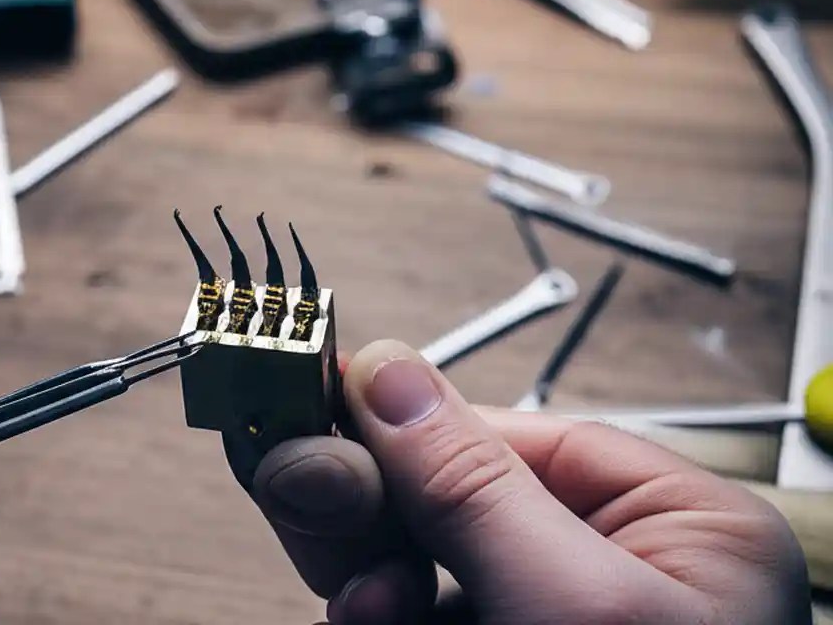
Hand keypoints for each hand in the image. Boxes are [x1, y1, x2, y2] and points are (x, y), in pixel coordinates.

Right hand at [252, 341, 810, 623]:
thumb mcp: (569, 607)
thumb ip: (472, 489)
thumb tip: (388, 377)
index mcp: (678, 528)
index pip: (514, 436)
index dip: (411, 422)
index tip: (318, 403)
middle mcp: (612, 575)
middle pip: (449, 495)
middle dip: (373, 503)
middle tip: (298, 484)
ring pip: (412, 562)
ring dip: (366, 576)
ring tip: (374, 608)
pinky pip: (407, 618)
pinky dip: (375, 618)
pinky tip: (375, 623)